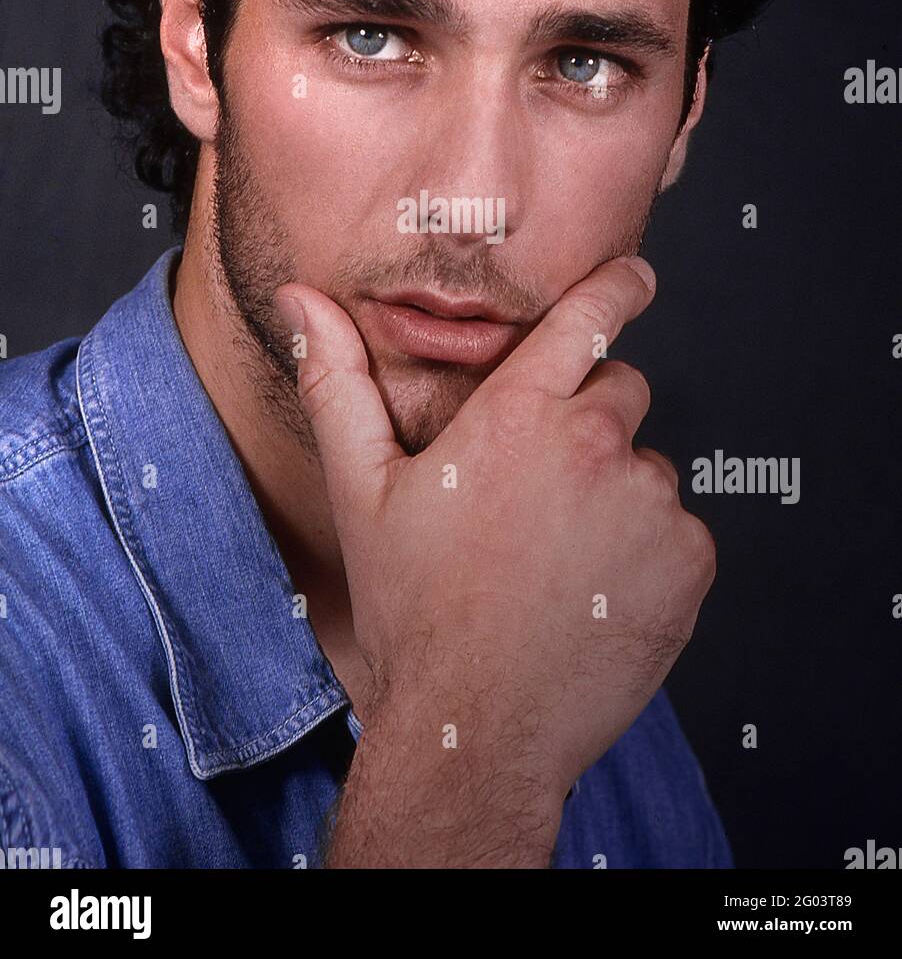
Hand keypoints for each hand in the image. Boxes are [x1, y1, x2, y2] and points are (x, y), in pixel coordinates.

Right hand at [275, 256, 715, 802]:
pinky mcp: (688, 563)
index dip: (618, 287)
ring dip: (616, 492)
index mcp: (519, 415)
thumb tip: (304, 301)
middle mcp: (596, 446)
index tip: (634, 279)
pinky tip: (593, 591)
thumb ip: (338, 382)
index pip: (591, 314)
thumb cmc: (414, 611)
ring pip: (648, 466)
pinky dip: (649, 551)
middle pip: (621, 388)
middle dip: (588, 418)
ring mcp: (651, 505)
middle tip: (537, 488)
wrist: (475, 730)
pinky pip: (679, 530)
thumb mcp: (363, 491)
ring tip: (558, 556)